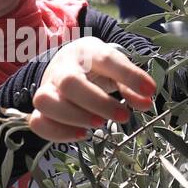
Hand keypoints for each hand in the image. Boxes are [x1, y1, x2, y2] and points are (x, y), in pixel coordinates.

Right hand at [28, 38, 155, 142]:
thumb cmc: (96, 69)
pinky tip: (81, 135)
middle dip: (97, 102)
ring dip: (73, 117)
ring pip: (45, 101)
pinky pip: (37, 122)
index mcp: (86, 52)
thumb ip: (132, 85)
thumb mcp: (116, 70)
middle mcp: (61, 68)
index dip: (129, 75)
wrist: (67, 64)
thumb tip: (146, 103)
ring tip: (98, 126)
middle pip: (69, 82)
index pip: (105, 59)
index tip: (150, 90)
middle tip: (123, 116)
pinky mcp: (40, 109)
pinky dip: (58, 133)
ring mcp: (47, 88)